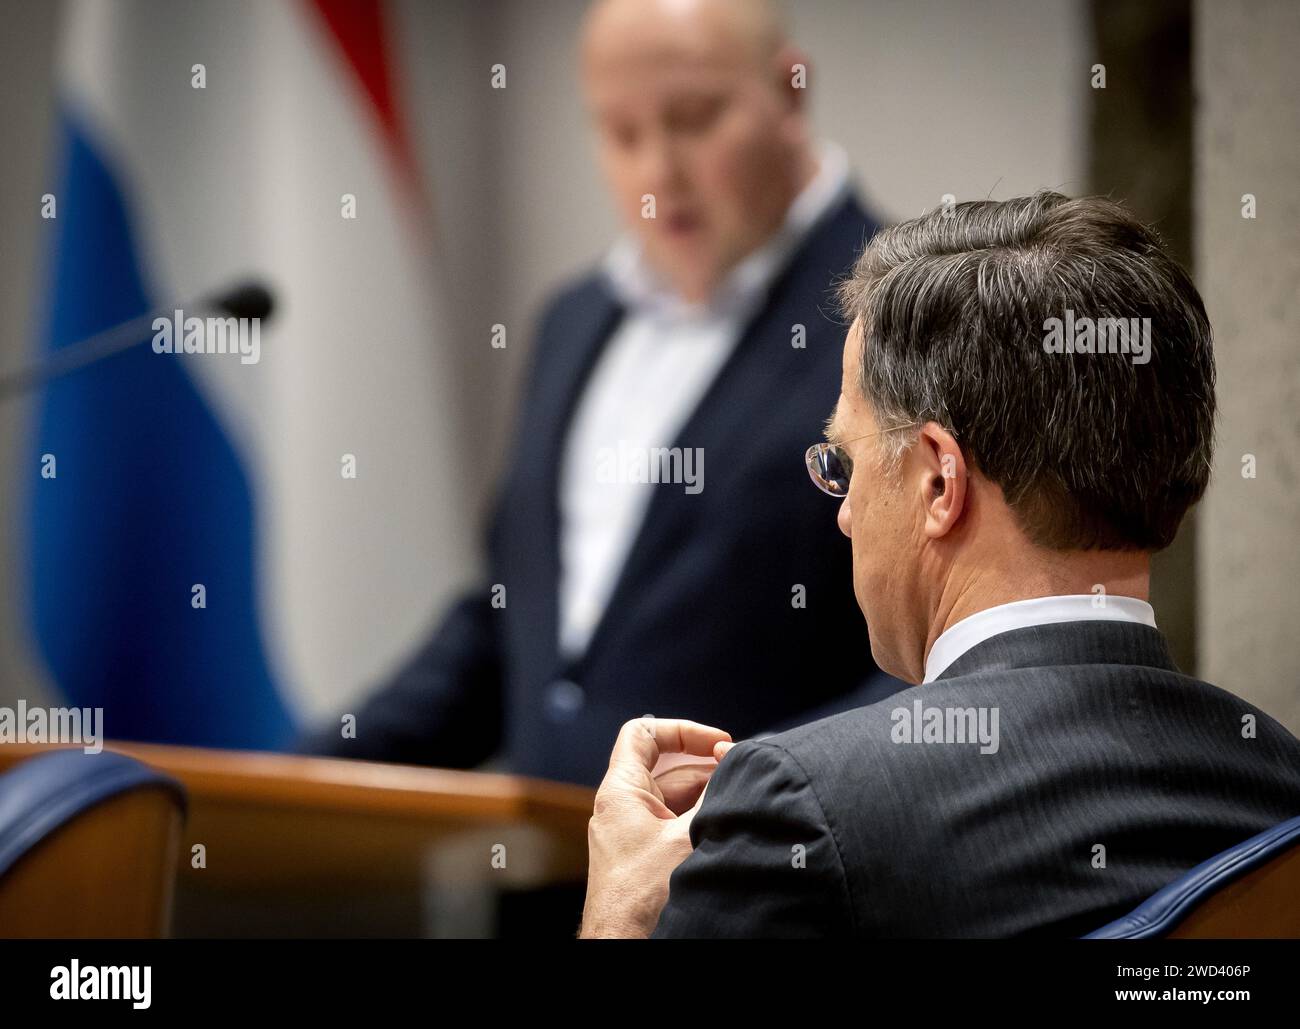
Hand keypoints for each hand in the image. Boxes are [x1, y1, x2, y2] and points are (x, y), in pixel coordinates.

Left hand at [579, 718, 733, 937]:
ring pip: (675, 797)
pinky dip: (699, 818)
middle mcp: (623, 808)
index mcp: (620, 791)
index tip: (718, 743)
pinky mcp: (644, 856)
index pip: (644, 734)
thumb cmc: (643, 896)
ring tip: (739, 799)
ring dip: (707, 795)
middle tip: (741, 773)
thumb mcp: (687, 837)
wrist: (624, 945)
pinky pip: (673, 823)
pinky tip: (726, 825)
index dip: (684, 731)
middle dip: (707, 767)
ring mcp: (633, 833)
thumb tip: (739, 766)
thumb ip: (714, 797)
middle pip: (668, 767)